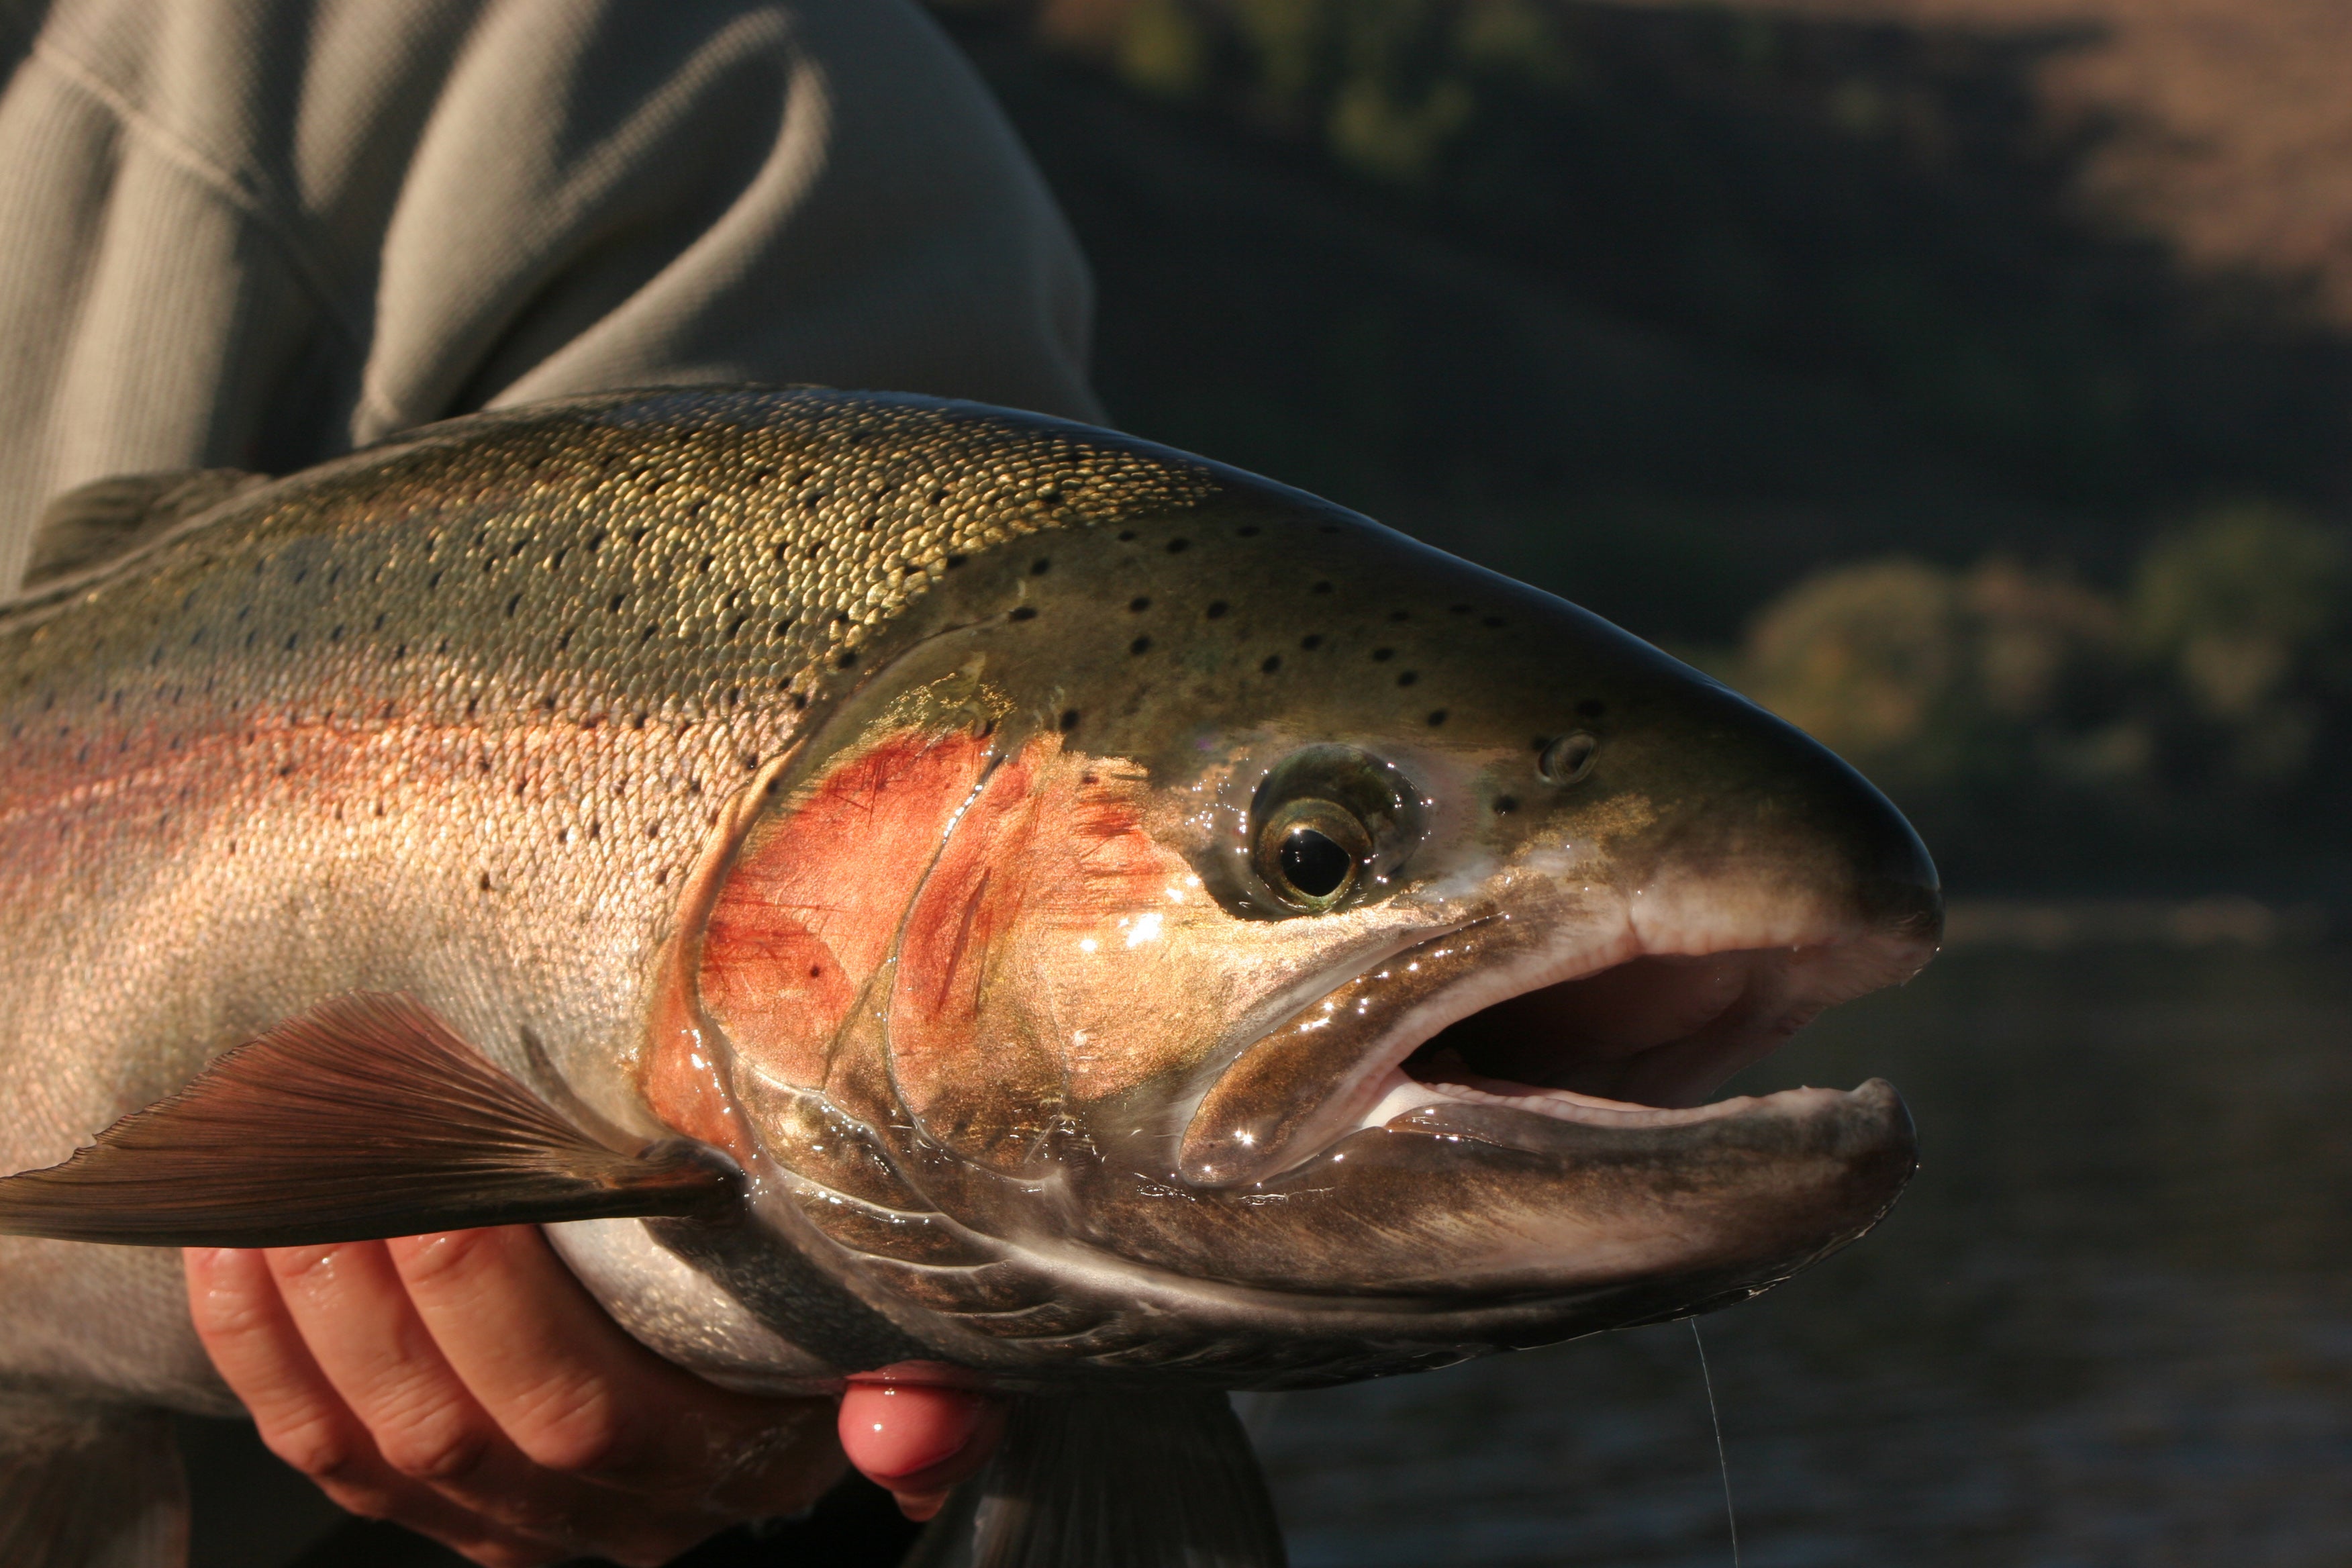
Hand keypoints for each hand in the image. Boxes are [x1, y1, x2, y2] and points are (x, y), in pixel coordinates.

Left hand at [184, 1227, 999, 1565]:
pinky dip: (257, 1343)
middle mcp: (600, 1517)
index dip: (487, 1299)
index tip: (451, 1165)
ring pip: (370, 1438)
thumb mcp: (915, 1354)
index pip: (578, 1413)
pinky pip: (317, 1448)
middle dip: (378, 1265)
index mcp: (713, 1471)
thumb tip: (909, 1435)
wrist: (803, 1380)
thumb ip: (934, 1396)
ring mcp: (504, 1523)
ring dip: (304, 1296)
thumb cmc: (844, 1327)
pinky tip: (237, 1238)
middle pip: (455, 1420)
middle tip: (351, 1121)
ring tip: (285, 1160)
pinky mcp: (431, 1506)